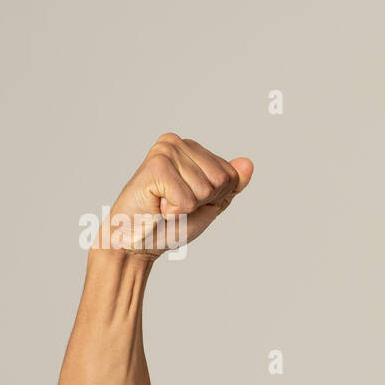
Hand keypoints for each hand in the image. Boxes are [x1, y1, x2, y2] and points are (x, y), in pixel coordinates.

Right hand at [103, 133, 252, 257]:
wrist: (137, 241)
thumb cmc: (170, 223)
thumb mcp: (211, 204)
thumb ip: (231, 185)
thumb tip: (248, 163)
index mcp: (193, 149)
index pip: (231, 176)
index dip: (215, 198)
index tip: (189, 201)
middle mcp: (178, 143)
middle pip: (221, 180)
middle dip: (202, 201)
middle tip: (175, 204)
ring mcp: (166, 152)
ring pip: (206, 190)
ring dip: (186, 207)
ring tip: (164, 204)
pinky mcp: (156, 166)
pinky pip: (188, 199)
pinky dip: (175, 212)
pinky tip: (157, 206)